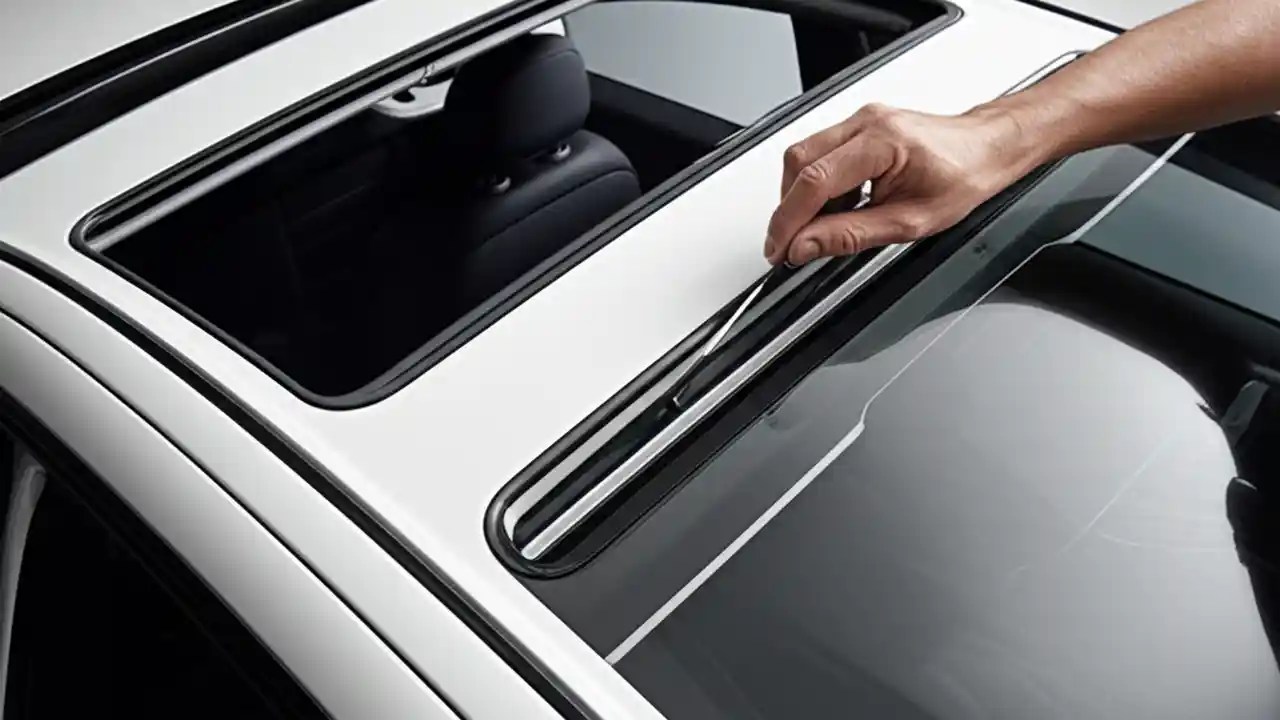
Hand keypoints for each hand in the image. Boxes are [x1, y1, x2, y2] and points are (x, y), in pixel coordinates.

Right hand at [764, 103, 1035, 265]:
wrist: (987, 148)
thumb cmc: (964, 177)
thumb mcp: (909, 222)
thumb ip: (849, 235)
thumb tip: (805, 246)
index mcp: (882, 143)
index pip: (815, 182)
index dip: (788, 220)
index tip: (778, 248)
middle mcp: (865, 122)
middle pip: (799, 162)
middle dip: (788, 208)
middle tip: (790, 245)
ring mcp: (860, 120)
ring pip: (804, 156)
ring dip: (802, 197)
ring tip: (823, 227)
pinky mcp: (859, 126)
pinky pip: (821, 153)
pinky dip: (818, 186)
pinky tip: (837, 208)